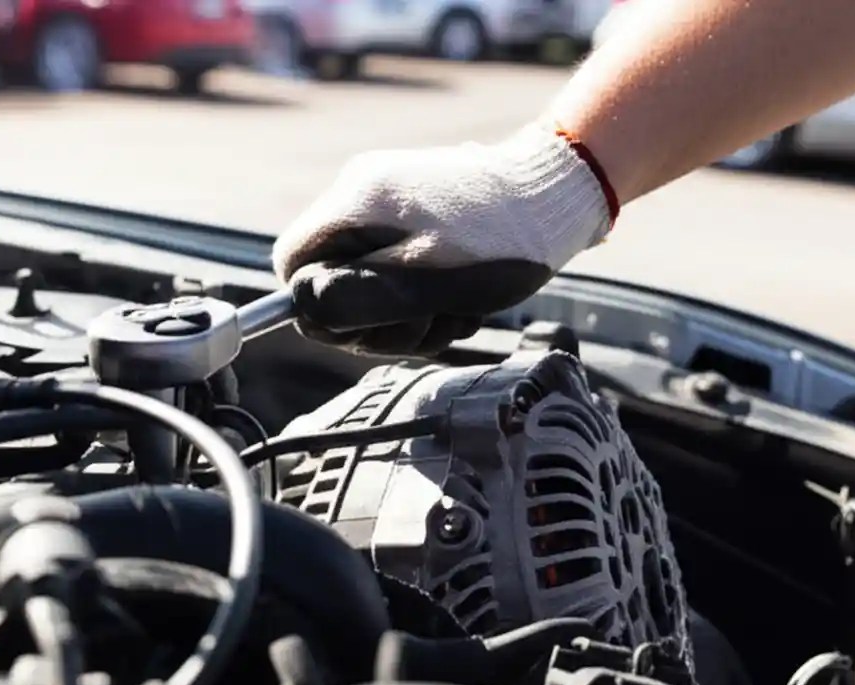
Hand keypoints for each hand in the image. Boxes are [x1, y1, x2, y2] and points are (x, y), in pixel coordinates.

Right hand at [273, 123, 611, 355]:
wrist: (562, 197)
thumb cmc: (503, 243)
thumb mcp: (428, 282)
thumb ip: (360, 297)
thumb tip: (305, 309)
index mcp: (357, 201)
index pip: (293, 263)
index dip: (319, 305)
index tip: (367, 323)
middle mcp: (363, 191)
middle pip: (331, 280)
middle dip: (378, 317)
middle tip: (428, 320)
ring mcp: (391, 200)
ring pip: (369, 282)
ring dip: (410, 313)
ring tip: (457, 308)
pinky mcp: (419, 212)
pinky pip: (399, 269)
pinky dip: (427, 295)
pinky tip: (464, 298)